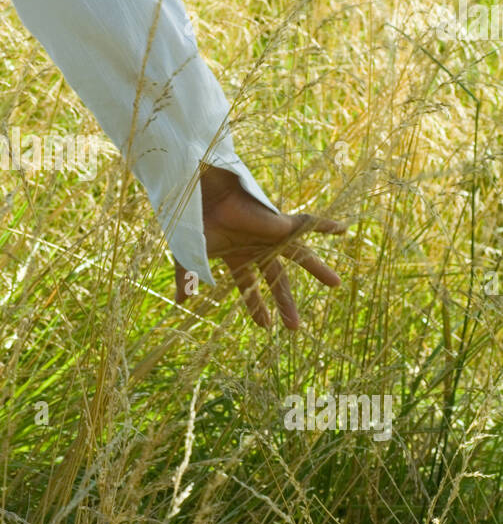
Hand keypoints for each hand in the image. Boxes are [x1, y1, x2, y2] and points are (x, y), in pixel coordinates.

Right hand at [173, 166, 344, 329]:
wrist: (199, 195)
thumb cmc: (193, 223)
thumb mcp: (189, 258)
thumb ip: (188, 279)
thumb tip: (180, 302)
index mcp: (237, 257)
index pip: (250, 287)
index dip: (257, 308)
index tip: (266, 326)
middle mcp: (256, 247)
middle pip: (277, 279)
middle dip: (286, 303)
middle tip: (294, 327)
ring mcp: (270, 235)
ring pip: (300, 255)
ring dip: (318, 269)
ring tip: (337, 284)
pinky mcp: (279, 223)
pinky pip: (308, 223)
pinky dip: (325, 225)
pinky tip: (343, 229)